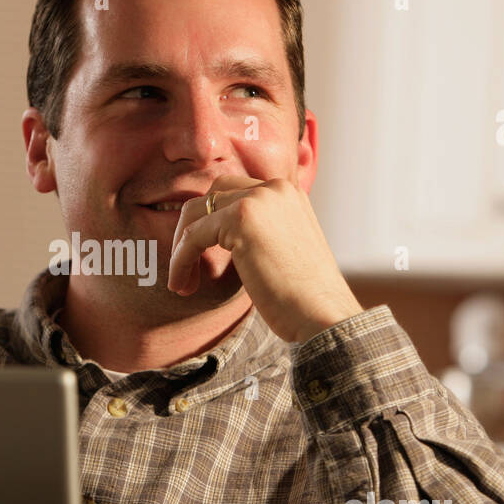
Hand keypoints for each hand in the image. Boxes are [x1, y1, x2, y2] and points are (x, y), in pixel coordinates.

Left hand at [166, 174, 364, 342]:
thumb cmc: (305, 298)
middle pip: (212, 194)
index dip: (211, 223)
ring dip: (182, 246)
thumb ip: (259, 235)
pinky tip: (180, 284)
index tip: (200, 258)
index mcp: (287, 194)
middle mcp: (274, 188)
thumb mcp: (284, 252)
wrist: (323, 315)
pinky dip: (180, 260)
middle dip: (192, 227)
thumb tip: (223, 240)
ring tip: (182, 282)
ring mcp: (258, 199)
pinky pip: (193, 236)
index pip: (234, 192)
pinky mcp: (240, 218)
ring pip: (196, 212)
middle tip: (186, 266)